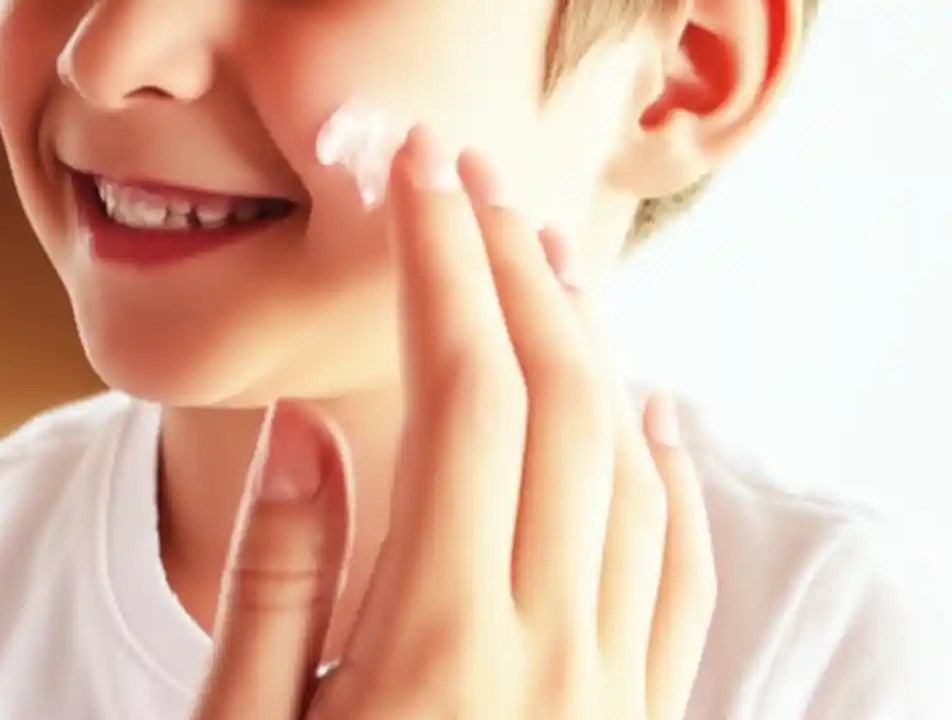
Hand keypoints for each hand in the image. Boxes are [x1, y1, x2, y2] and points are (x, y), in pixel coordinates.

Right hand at [192, 126, 716, 719]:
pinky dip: (669, 471)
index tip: (417, 178)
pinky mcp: (639, 717)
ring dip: (589, 345)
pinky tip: (648, 411)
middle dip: (514, 270)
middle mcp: (549, 655)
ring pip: (628, 471)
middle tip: (473, 183)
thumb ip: (275, 579)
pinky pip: (678, 572)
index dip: (441, 267)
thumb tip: (303, 424)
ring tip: (546, 260)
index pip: (462, 397)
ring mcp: (610, 690)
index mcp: (438, 647)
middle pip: (558, 407)